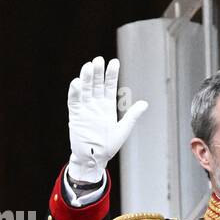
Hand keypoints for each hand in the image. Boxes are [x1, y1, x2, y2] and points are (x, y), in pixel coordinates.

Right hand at [66, 57, 147, 183]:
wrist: (94, 158)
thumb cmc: (109, 145)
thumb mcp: (123, 130)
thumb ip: (132, 116)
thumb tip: (145, 104)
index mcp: (108, 106)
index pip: (109, 86)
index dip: (111, 74)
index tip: (114, 62)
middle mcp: (96, 104)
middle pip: (96, 84)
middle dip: (98, 72)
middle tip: (99, 60)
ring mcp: (85, 109)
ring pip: (85, 89)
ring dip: (86, 78)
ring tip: (89, 66)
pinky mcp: (75, 115)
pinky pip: (74, 101)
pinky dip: (75, 92)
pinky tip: (77, 82)